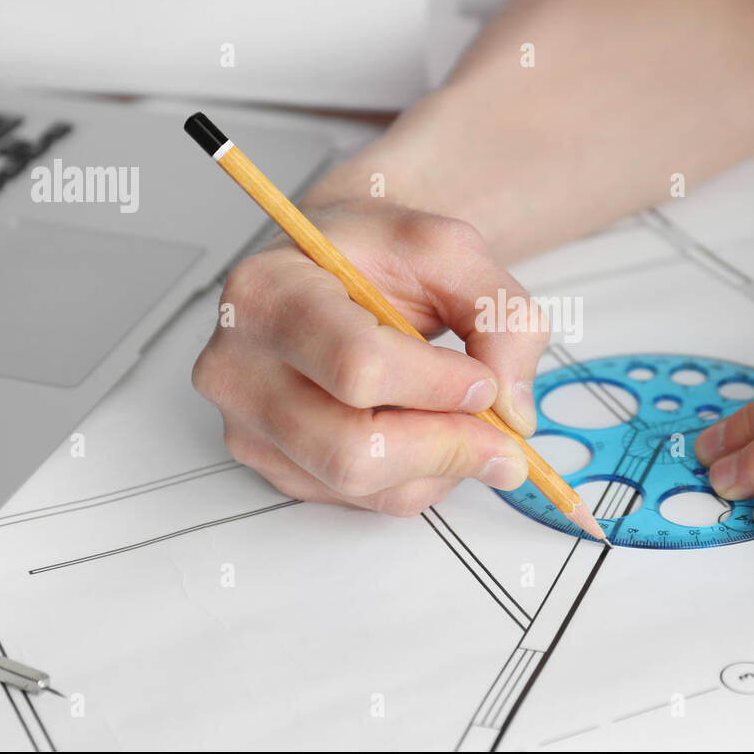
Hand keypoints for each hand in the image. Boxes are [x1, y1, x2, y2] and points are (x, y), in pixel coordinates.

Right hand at [191, 199, 546, 515]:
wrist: (333, 267)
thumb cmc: (377, 255)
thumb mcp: (451, 251)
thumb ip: (500, 318)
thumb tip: (514, 413)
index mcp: (266, 294)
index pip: (356, 368)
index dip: (437, 386)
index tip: (485, 381)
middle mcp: (238, 367)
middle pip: (352, 449)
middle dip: (447, 447)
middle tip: (505, 437)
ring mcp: (249, 426)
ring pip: (362, 485)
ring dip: (439, 466)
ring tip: (466, 422)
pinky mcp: (273, 467)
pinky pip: (361, 501)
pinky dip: (416, 477)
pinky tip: (425, 431)